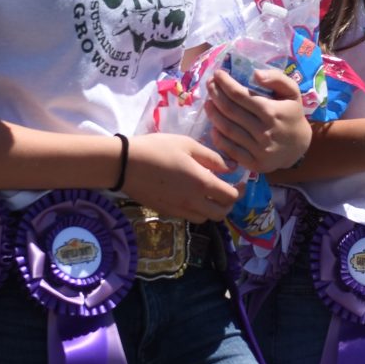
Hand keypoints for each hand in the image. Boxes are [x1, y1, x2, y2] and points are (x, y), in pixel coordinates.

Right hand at [123, 133, 242, 221]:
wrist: (124, 164)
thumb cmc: (157, 149)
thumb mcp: (188, 145)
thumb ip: (212, 158)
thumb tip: (230, 168)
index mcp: (202, 184)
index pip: (230, 197)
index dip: (240, 191)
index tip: (241, 182)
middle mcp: (193, 202)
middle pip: (221, 213)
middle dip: (228, 204)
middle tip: (227, 190)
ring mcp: (178, 209)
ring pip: (205, 218)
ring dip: (212, 209)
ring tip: (209, 194)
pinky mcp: (166, 211)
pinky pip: (189, 216)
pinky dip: (196, 210)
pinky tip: (191, 196)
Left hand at [204, 68, 310, 174]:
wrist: (299, 147)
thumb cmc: (292, 115)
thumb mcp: (292, 92)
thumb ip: (277, 78)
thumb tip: (255, 74)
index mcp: (273, 112)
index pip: (241, 95)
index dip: (225, 84)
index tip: (217, 74)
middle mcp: (264, 131)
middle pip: (231, 111)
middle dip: (216, 95)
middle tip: (209, 84)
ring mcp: (258, 149)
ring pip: (227, 129)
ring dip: (213, 114)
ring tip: (208, 102)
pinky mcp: (254, 163)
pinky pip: (229, 149)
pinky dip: (218, 137)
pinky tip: (213, 126)